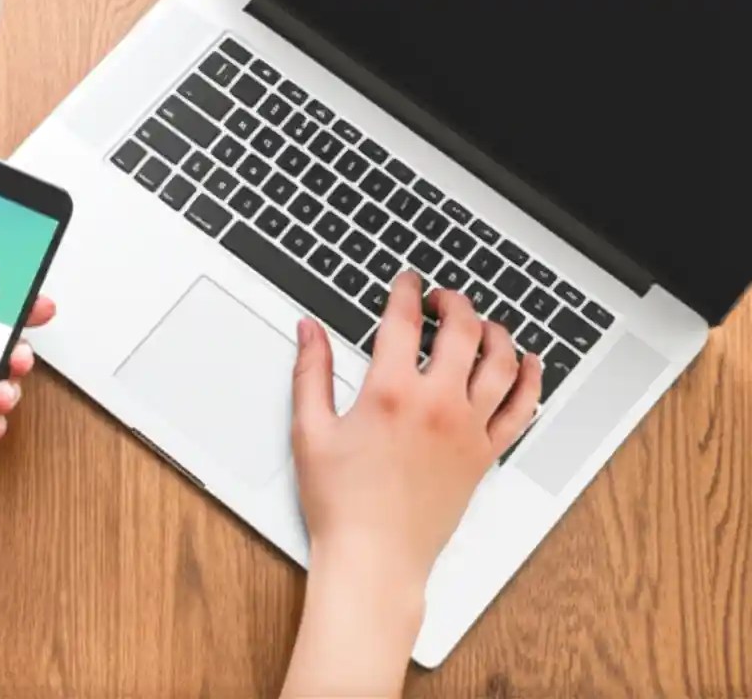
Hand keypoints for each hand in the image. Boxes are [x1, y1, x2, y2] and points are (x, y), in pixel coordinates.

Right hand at [291, 271, 540, 585]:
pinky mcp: (484, 456)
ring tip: (484, 322)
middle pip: (463, 331)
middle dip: (455, 303)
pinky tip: (531, 363)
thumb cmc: (340, 503)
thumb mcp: (310, 430)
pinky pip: (522, 410)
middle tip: (443, 297)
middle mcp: (437, 405)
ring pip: (501, 363)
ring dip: (496, 332)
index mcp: (390, 394)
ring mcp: (468, 430)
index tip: (407, 282)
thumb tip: (309, 331)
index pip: (405, 321)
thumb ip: (310, 372)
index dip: (406, 292)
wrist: (374, 558)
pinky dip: (532, 380)